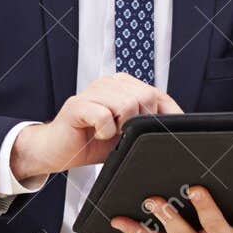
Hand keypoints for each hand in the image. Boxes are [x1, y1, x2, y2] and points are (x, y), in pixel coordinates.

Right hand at [10, 73, 181, 179]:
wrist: (56, 150)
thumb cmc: (92, 141)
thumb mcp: (128, 133)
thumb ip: (147, 124)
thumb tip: (176, 130)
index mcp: (125, 86)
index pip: (159, 95)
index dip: (169, 115)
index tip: (167, 133)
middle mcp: (110, 83)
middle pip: (146, 96)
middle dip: (141, 122)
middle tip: (124, 134)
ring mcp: (93, 90)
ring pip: (127, 104)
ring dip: (122, 128)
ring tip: (109, 134)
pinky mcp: (78, 105)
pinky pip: (104, 116)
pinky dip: (105, 132)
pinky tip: (97, 135)